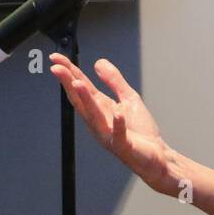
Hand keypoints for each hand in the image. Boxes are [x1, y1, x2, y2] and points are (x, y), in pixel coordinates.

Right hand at [48, 53, 176, 195]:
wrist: (156, 156)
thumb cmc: (141, 132)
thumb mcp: (128, 98)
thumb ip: (114, 81)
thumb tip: (98, 63)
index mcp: (101, 108)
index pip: (81, 87)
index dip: (69, 71)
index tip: (57, 58)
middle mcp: (100, 121)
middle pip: (81, 100)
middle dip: (68, 83)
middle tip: (57, 67)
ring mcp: (110, 134)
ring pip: (94, 116)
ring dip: (86, 100)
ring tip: (77, 83)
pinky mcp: (124, 145)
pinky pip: (119, 135)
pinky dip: (118, 124)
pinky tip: (117, 113)